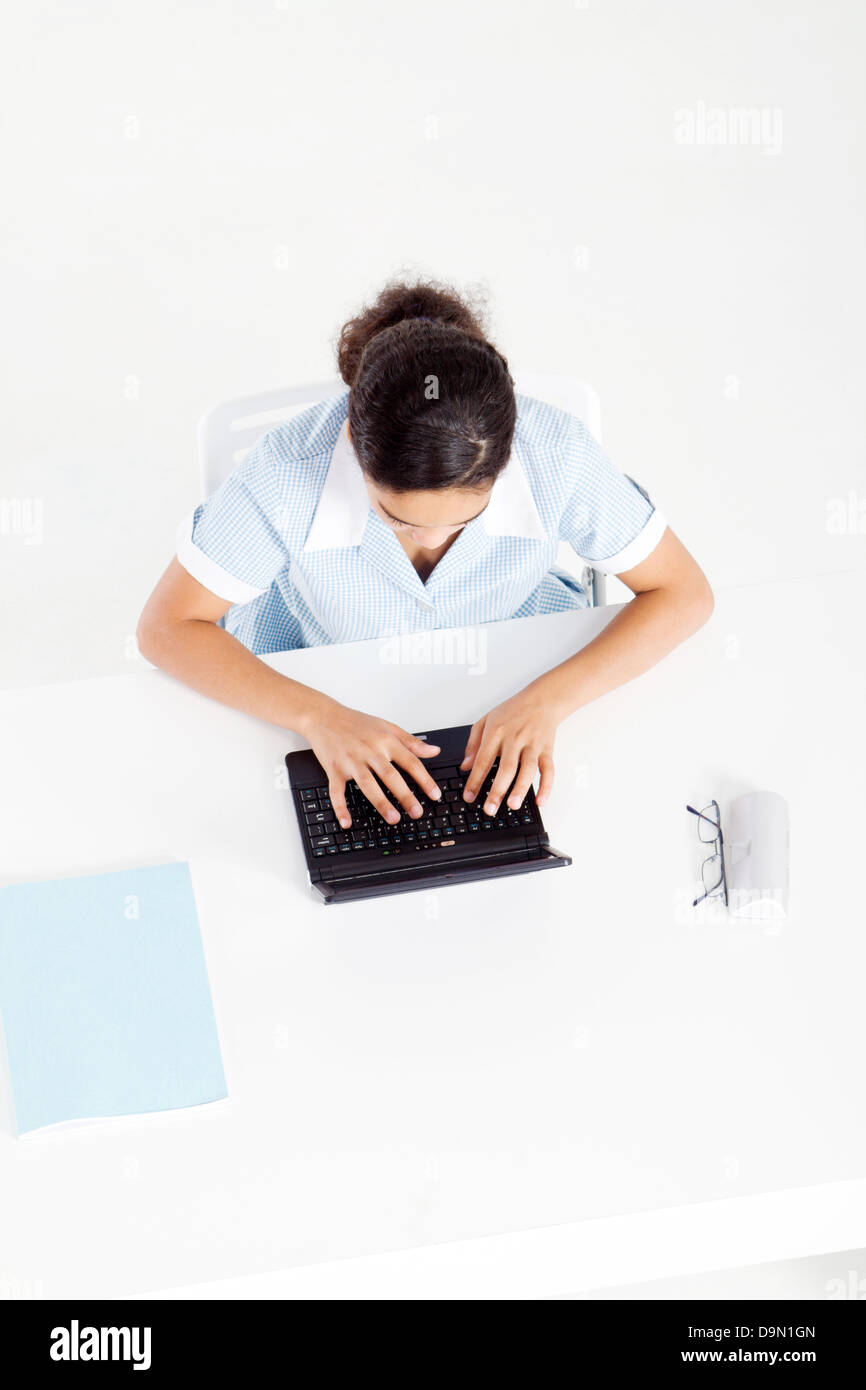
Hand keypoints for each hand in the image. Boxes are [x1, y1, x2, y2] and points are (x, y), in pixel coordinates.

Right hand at [302, 696, 442, 828]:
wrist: (324, 716)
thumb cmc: (356, 722)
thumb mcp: (388, 726)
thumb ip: (412, 741)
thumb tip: (434, 751)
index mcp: (385, 741)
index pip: (410, 762)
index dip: (424, 780)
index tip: (435, 795)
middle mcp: (369, 751)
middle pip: (390, 776)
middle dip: (405, 795)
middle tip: (417, 812)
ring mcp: (351, 761)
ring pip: (368, 784)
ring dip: (381, 803)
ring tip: (394, 818)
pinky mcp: (334, 770)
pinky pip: (337, 792)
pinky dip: (340, 808)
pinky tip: (347, 822)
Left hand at [460, 687, 560, 814]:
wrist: (542, 699)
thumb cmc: (513, 711)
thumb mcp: (486, 721)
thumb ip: (473, 743)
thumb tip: (466, 767)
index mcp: (497, 732)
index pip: (483, 760)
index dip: (475, 780)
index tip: (469, 797)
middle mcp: (515, 738)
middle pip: (506, 768)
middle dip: (497, 791)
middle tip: (489, 809)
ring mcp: (533, 745)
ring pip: (528, 769)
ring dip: (520, 789)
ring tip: (512, 805)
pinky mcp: (547, 750)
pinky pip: (549, 770)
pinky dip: (546, 787)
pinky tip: (540, 801)